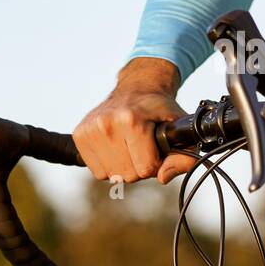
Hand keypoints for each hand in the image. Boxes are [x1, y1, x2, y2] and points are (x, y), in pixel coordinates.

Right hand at [72, 58, 197, 185]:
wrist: (136, 88)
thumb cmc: (157, 109)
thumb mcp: (178, 127)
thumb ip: (184, 154)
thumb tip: (165, 177)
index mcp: (131, 121)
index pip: (146, 169)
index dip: (155, 163)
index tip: (154, 148)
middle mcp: (107, 124)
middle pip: (129, 175)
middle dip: (139, 166)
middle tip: (141, 146)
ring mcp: (90, 129)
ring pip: (112, 176)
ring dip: (123, 166)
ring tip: (128, 145)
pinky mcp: (80, 135)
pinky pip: (97, 172)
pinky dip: (108, 165)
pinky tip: (114, 147)